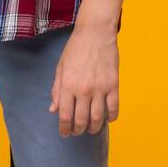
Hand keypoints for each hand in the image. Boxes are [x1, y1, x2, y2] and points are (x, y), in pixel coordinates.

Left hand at [49, 19, 118, 135]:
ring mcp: (100, 88)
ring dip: (94, 127)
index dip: (64, 129)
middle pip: (81, 120)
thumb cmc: (75, 48)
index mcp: (68, 86)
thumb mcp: (60, 68)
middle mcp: (84, 90)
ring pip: (98, 117)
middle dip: (78, 130)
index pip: (65, 116)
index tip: (65, 134)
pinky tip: (108, 119)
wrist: (95, 32)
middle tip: (77, 132)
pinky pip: (114, 107)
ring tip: (92, 129)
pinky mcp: (113, 84)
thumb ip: (57, 90)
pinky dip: (111, 116)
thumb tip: (53, 109)